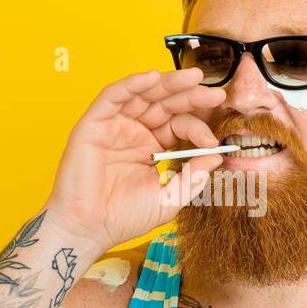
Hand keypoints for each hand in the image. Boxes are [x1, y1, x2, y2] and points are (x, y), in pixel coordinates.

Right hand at [44, 67, 226, 250]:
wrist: (89, 230)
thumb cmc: (124, 217)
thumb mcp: (169, 198)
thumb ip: (193, 177)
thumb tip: (218, 157)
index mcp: (151, 146)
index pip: (178, 125)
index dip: (197, 128)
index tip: (213, 141)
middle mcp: (133, 131)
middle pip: (165, 104)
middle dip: (190, 96)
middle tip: (216, 95)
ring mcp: (113, 126)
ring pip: (142, 94)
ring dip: (167, 83)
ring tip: (192, 77)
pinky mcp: (93, 124)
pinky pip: (112, 96)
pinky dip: (131, 84)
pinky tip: (152, 78)